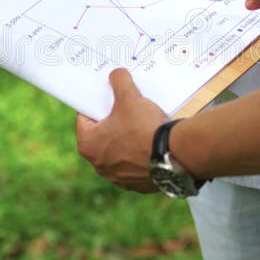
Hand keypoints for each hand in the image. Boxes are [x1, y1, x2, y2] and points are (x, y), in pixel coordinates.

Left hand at [76, 68, 167, 192]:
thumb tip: (117, 74)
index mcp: (88, 145)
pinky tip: (152, 143)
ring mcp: (118, 178)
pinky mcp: (137, 185)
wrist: (174, 155)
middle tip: (125, 109)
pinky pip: (136, 164)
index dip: (95, 104)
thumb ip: (119, 81)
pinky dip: (141, 154)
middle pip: (102, 135)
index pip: (84, 118)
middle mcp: (99, 165)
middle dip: (113, 122)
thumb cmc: (144, 128)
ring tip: (142, 126)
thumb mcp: (129, 97)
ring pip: (119, 151)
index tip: (105, 98)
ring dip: (127, 140)